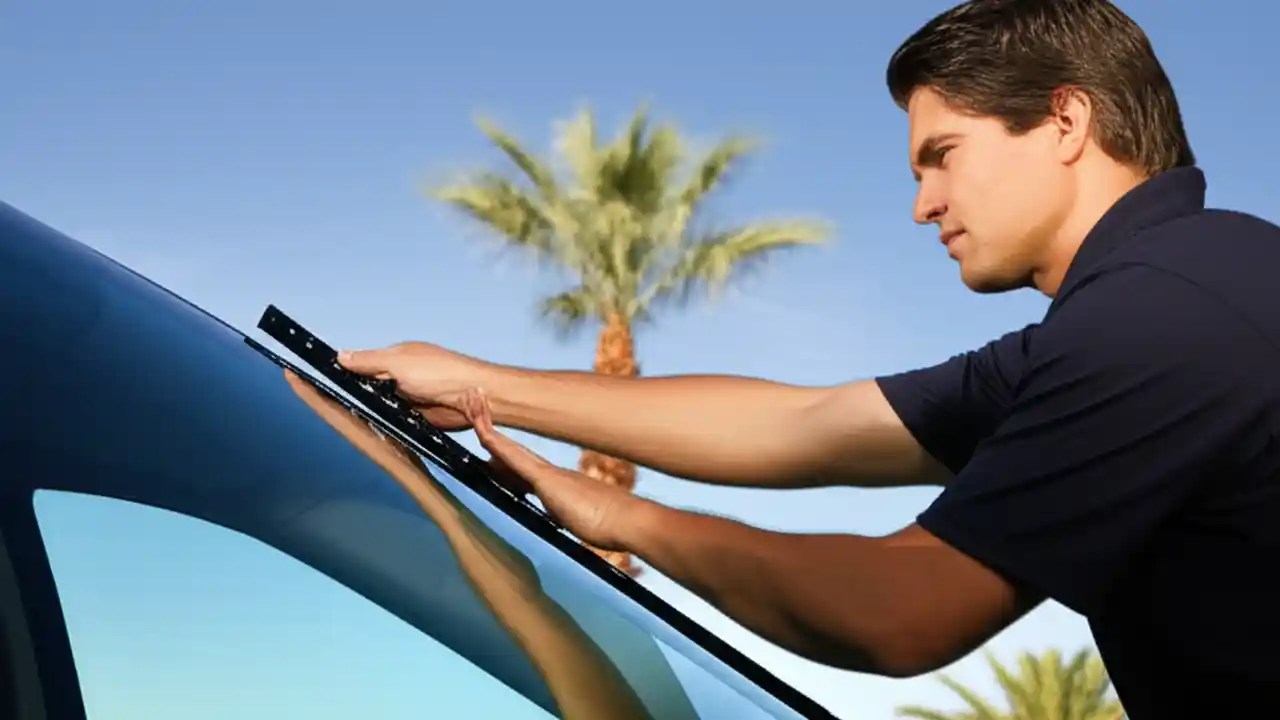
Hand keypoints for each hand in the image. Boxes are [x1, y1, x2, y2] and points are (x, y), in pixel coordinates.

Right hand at [337, 341, 497, 430]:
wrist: (474, 398)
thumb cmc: (440, 374)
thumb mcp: (399, 363)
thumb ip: (369, 361)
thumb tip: (339, 355)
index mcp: (396, 358)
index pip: (363, 364)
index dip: (346, 373)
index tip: (323, 383)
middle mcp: (401, 376)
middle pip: (369, 388)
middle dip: (356, 396)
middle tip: (331, 405)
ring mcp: (409, 398)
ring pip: (380, 407)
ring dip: (371, 412)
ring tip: (347, 419)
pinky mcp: (417, 417)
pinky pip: (395, 421)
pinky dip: (387, 424)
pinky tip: (374, 428)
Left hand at [461, 388, 652, 552]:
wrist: (628, 520)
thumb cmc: (609, 524)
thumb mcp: (577, 520)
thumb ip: (565, 514)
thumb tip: (560, 516)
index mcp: (552, 483)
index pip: (517, 463)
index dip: (499, 450)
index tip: (485, 440)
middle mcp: (546, 471)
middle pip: (508, 447)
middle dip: (489, 425)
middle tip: (472, 402)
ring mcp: (546, 472)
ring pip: (507, 444)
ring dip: (486, 422)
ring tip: (470, 400)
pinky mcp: (546, 477)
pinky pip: (513, 455)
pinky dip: (495, 440)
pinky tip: (481, 429)